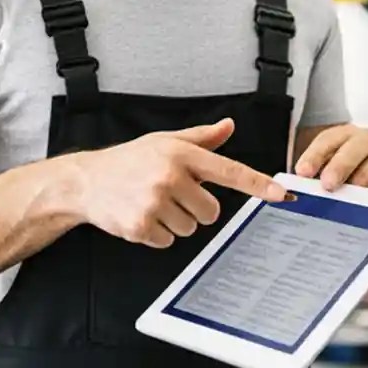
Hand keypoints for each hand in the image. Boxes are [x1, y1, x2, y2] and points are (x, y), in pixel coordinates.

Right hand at [72, 118, 287, 248]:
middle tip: (171, 196)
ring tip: (152, 204)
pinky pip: (168, 241)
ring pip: (190, 229)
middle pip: (211, 212)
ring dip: (175, 222)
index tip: (281, 193)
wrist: (86, 181)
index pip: (228, 170)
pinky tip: (141, 216)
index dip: (257, 183)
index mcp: (180, 154)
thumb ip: (201, 138)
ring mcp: (154, 203)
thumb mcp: (164, 142)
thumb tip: (229, 126)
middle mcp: (169, 177)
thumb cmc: (129, 160)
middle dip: (195, 208)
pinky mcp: (141, 226)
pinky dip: (157, 234)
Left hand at [294, 124, 367, 193]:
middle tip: (328, 184)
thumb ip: (314, 177)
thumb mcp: (326, 168)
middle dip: (340, 165)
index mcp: (343, 135)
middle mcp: (367, 140)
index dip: (314, 156)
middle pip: (355, 147)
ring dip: (364, 179)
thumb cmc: (341, 173)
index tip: (302, 172)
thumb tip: (299, 193)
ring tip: (352, 197)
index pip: (327, 140)